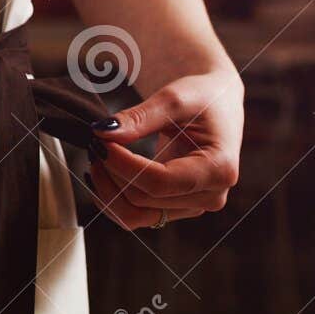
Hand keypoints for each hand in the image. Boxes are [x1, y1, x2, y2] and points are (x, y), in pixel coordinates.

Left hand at [88, 68, 243, 229]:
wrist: (216, 105)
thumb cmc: (202, 98)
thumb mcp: (174, 98)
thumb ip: (139, 118)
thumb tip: (103, 133)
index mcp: (219, 169)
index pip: (159, 182)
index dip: (122, 165)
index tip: (99, 141)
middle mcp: (210, 196)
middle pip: (144, 200)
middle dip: (111, 173)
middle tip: (95, 142)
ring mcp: (193, 207)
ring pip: (135, 215)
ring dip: (108, 189)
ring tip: (97, 157)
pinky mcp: (177, 209)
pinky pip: (136, 216)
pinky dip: (112, 197)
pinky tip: (102, 173)